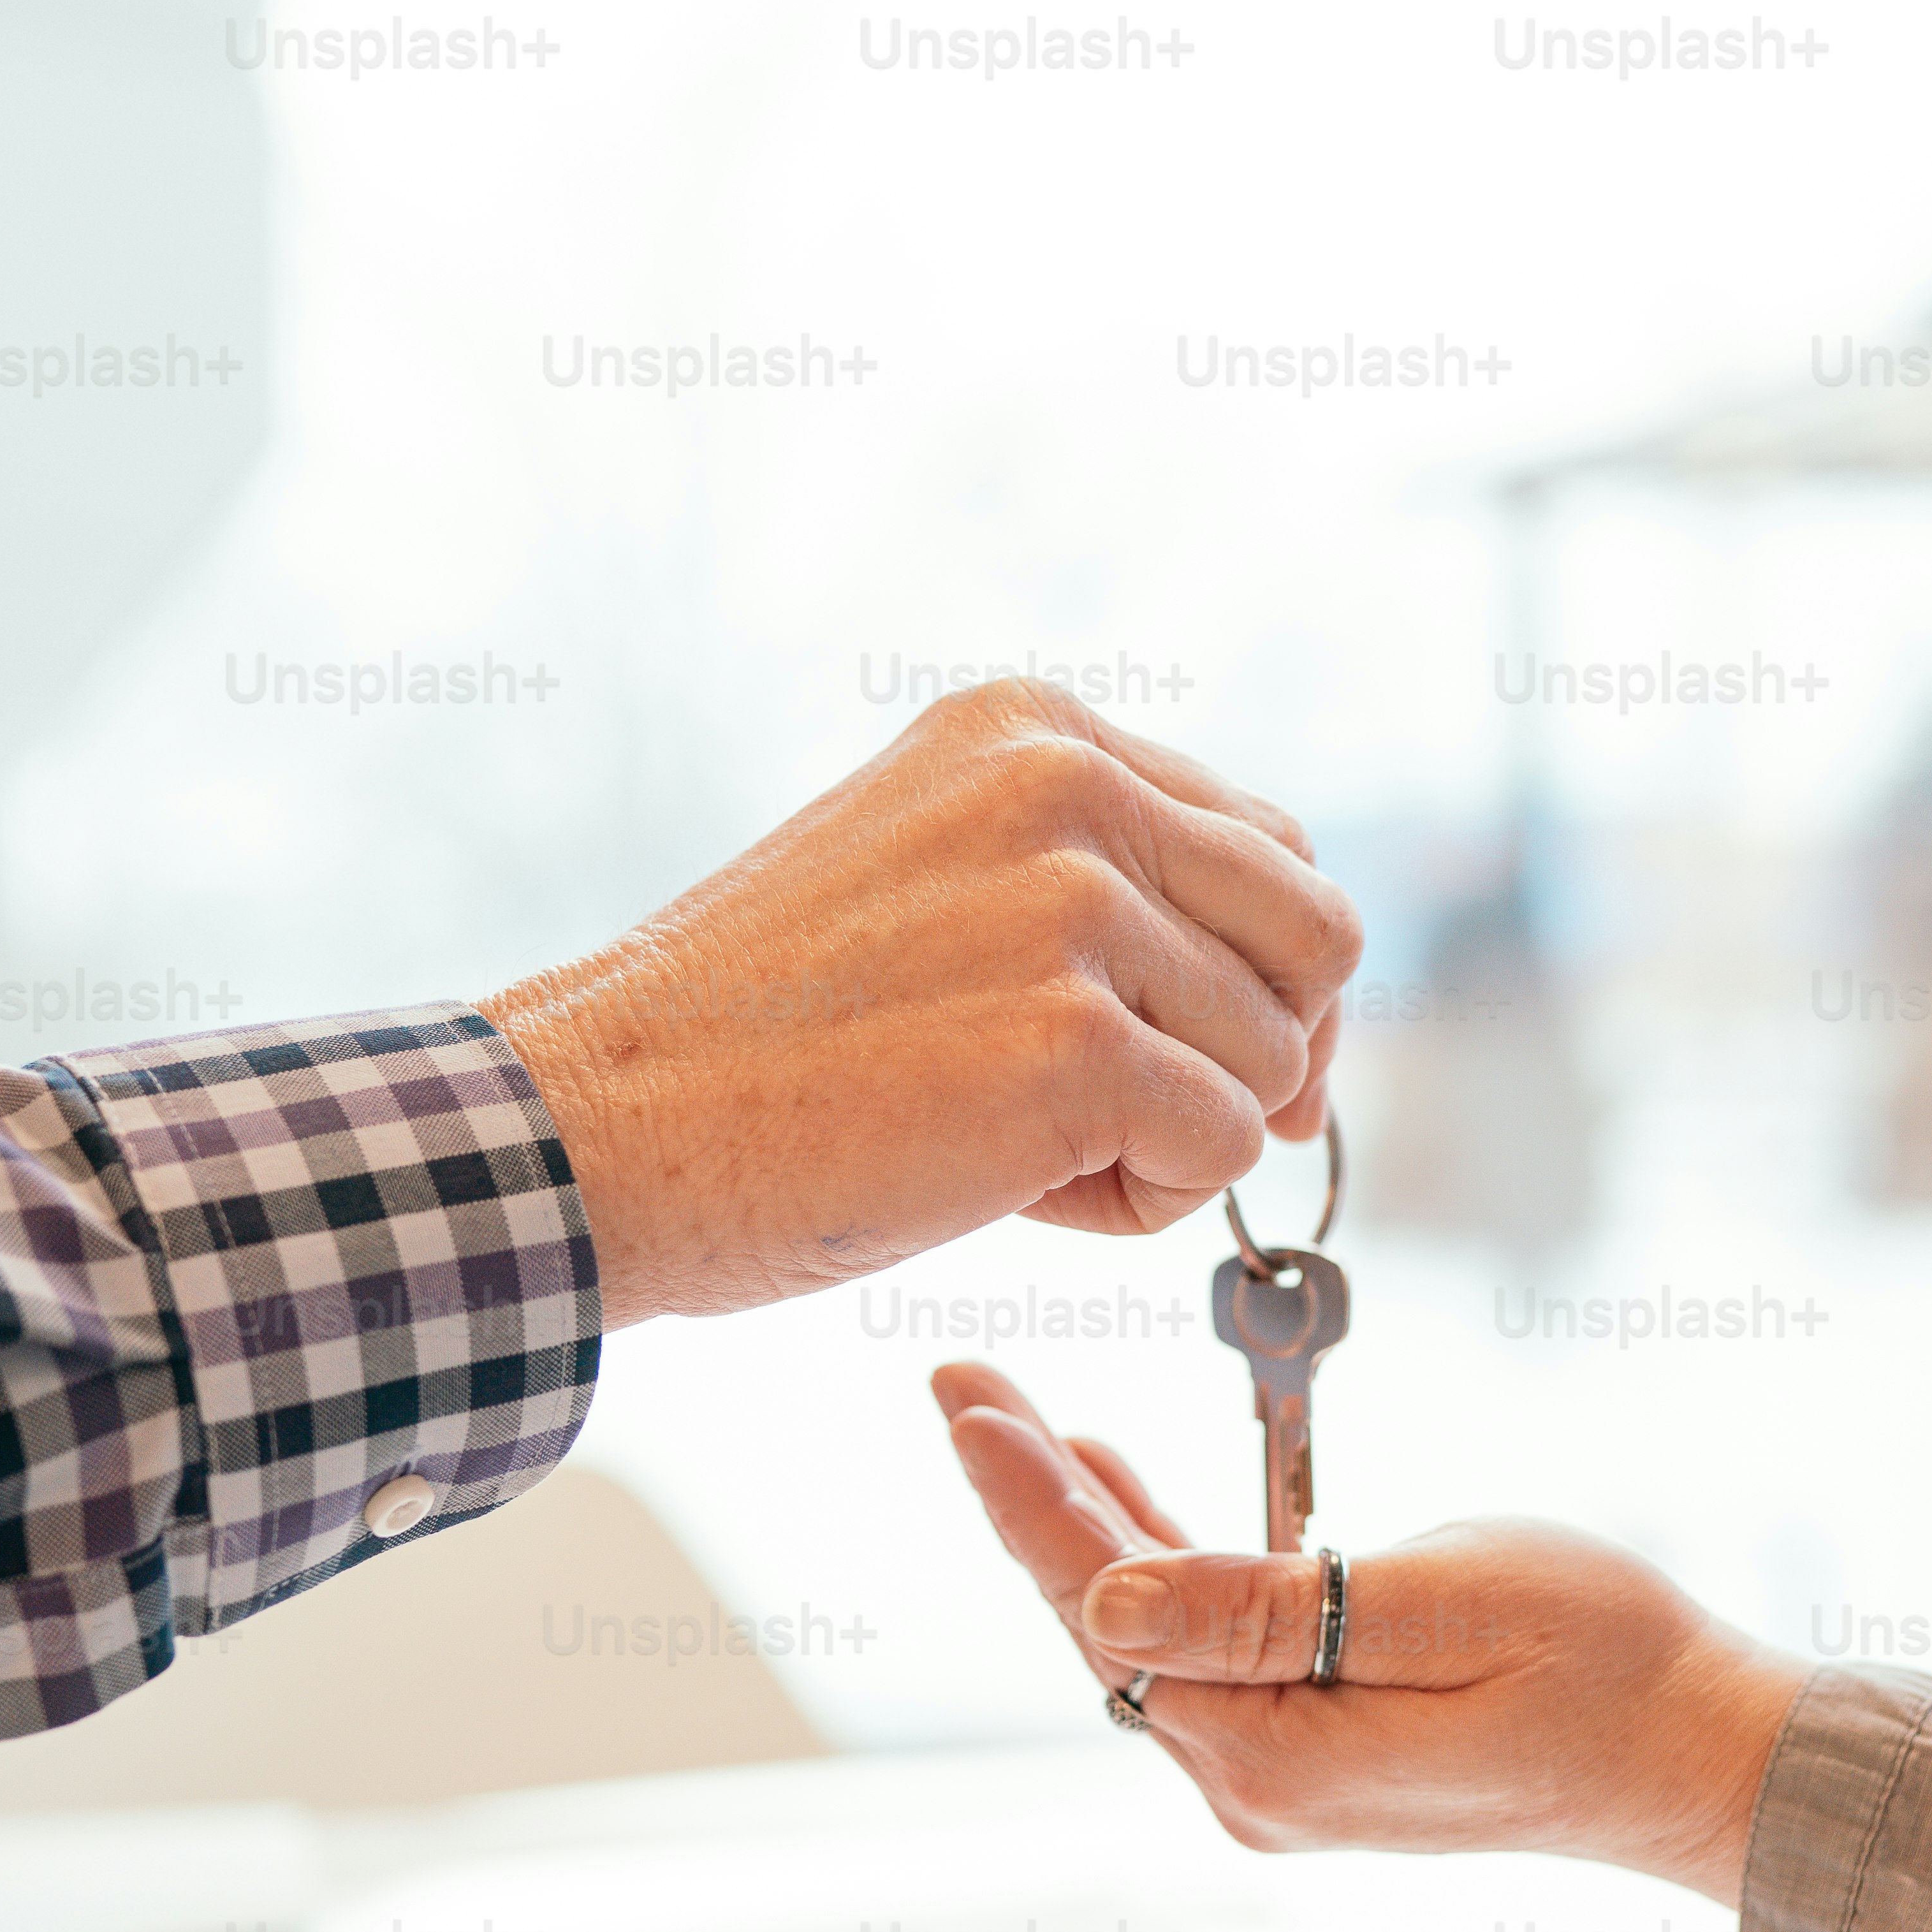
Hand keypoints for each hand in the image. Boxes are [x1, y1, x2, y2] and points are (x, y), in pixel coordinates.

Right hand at [484, 681, 1359, 1325]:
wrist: (615, 1122)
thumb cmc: (767, 1038)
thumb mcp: (939, 880)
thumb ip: (1100, 886)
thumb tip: (1304, 1014)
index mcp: (1036, 728)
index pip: (1266, 843)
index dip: (1259, 970)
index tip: (1189, 1048)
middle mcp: (1069, 786)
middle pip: (1316, 936)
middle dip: (1265, 1050)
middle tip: (1148, 1121)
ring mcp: (1075, 911)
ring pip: (1275, 1059)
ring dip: (1177, 1137)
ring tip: (1023, 1149)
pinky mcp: (1075, 1045)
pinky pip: (1223, 1150)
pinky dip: (1144, 1203)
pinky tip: (1016, 1193)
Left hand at [933, 1365, 1805, 1904]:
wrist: (1705, 1753)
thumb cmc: (1609, 1666)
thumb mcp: (1446, 1606)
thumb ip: (1268, 1609)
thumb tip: (1106, 1603)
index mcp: (1276, 1753)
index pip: (1109, 1606)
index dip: (1028, 1498)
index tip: (966, 1400)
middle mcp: (1258, 1781)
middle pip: (1108, 1620)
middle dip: (1031, 1497)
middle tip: (962, 1384)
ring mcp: (1287, 1772)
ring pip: (1149, 1630)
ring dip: (1086, 1523)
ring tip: (1016, 1421)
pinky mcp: (1320, 1743)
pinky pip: (1208, 1642)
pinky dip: (1161, 1558)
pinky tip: (1125, 1493)